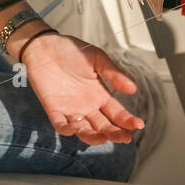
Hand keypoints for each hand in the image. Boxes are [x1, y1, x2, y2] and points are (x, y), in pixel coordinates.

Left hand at [20, 33, 143, 143]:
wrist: (46, 46)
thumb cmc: (71, 51)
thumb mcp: (98, 59)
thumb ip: (114, 74)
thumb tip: (133, 89)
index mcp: (100, 95)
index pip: (117, 113)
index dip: (128, 121)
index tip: (138, 125)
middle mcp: (87, 106)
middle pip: (103, 126)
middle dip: (114, 133)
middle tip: (124, 138)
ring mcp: (71, 110)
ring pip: (84, 130)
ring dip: (93, 137)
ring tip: (103, 137)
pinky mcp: (54, 109)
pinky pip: (60, 124)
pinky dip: (66, 129)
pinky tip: (74, 128)